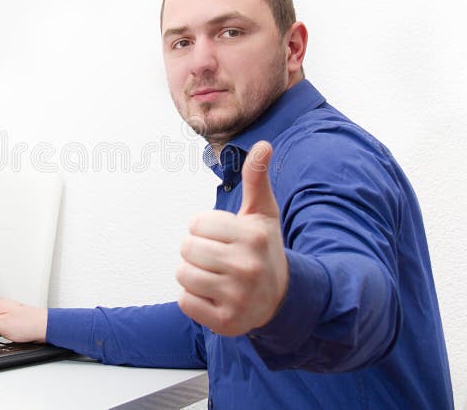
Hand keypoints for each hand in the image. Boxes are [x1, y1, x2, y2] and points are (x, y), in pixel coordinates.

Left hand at [176, 140, 287, 335]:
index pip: (196, 224)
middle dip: (196, 251)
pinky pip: (185, 303)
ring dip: (193, 275)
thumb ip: (257, 178)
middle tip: (218, 258)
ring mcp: (237, 297)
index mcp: (252, 236)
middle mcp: (247, 266)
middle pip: (187, 249)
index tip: (223, 237)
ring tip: (216, 276)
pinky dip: (194, 300)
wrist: (282, 298)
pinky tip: (215, 296)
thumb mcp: (263, 213)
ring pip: (183, 275)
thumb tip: (263, 144)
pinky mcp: (226, 322)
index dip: (204, 229)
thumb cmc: (263, 248)